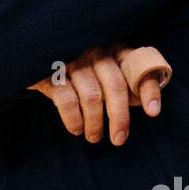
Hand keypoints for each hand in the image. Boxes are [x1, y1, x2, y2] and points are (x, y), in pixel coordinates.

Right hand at [28, 44, 171, 144]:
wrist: (35, 56)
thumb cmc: (78, 68)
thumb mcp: (103, 70)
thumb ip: (123, 82)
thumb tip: (142, 104)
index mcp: (114, 49)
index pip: (137, 67)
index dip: (148, 89)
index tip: (153, 113)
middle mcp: (95, 51)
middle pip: (114, 86)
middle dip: (119, 118)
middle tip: (118, 139)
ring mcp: (72, 60)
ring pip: (92, 97)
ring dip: (95, 124)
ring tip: (94, 137)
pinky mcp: (51, 73)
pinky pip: (67, 101)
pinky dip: (74, 120)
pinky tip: (76, 129)